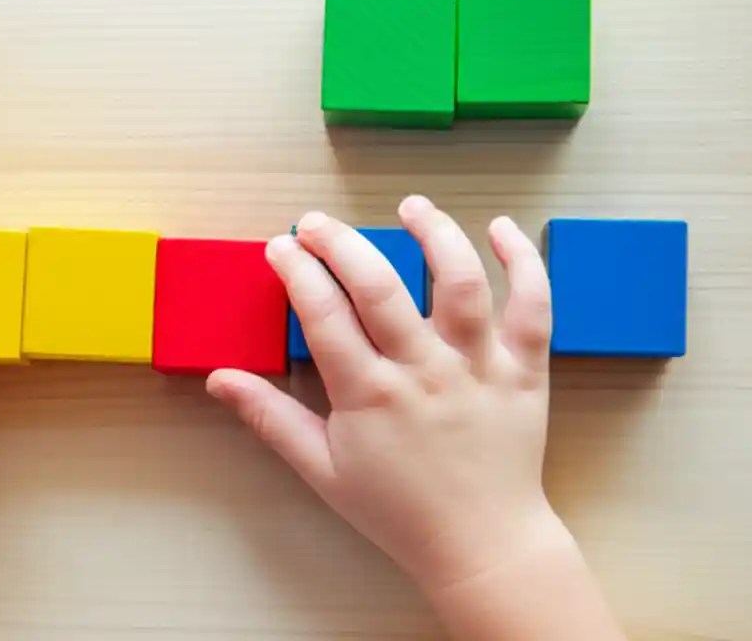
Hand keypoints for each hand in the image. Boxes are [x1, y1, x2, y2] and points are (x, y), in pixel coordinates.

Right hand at [208, 197, 560, 592]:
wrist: (482, 546)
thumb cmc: (397, 511)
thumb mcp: (321, 469)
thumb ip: (270, 417)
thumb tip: (218, 378)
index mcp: (370, 396)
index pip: (324, 314)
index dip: (297, 272)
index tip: (280, 247)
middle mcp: (424, 371)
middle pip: (380, 287)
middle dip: (340, 243)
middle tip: (315, 222)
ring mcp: (479, 367)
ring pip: (460, 283)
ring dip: (434, 234)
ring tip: (409, 206)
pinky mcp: (525, 370)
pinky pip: (533, 308)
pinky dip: (524, 263)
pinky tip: (501, 228)